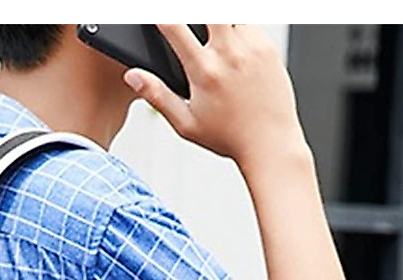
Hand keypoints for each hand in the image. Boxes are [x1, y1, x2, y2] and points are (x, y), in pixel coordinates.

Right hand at [124, 25, 308, 175]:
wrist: (270, 142)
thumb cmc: (228, 137)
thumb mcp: (185, 123)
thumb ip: (157, 96)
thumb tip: (132, 77)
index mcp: (204, 70)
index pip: (174, 26)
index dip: (160, 15)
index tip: (156, 15)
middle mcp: (228, 52)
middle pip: (206, 10)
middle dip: (195, 12)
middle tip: (190, 28)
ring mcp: (251, 46)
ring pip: (230, 12)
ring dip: (219, 20)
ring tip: (214, 38)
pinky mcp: (268, 47)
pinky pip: (250, 23)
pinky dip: (239, 28)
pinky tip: (235, 48)